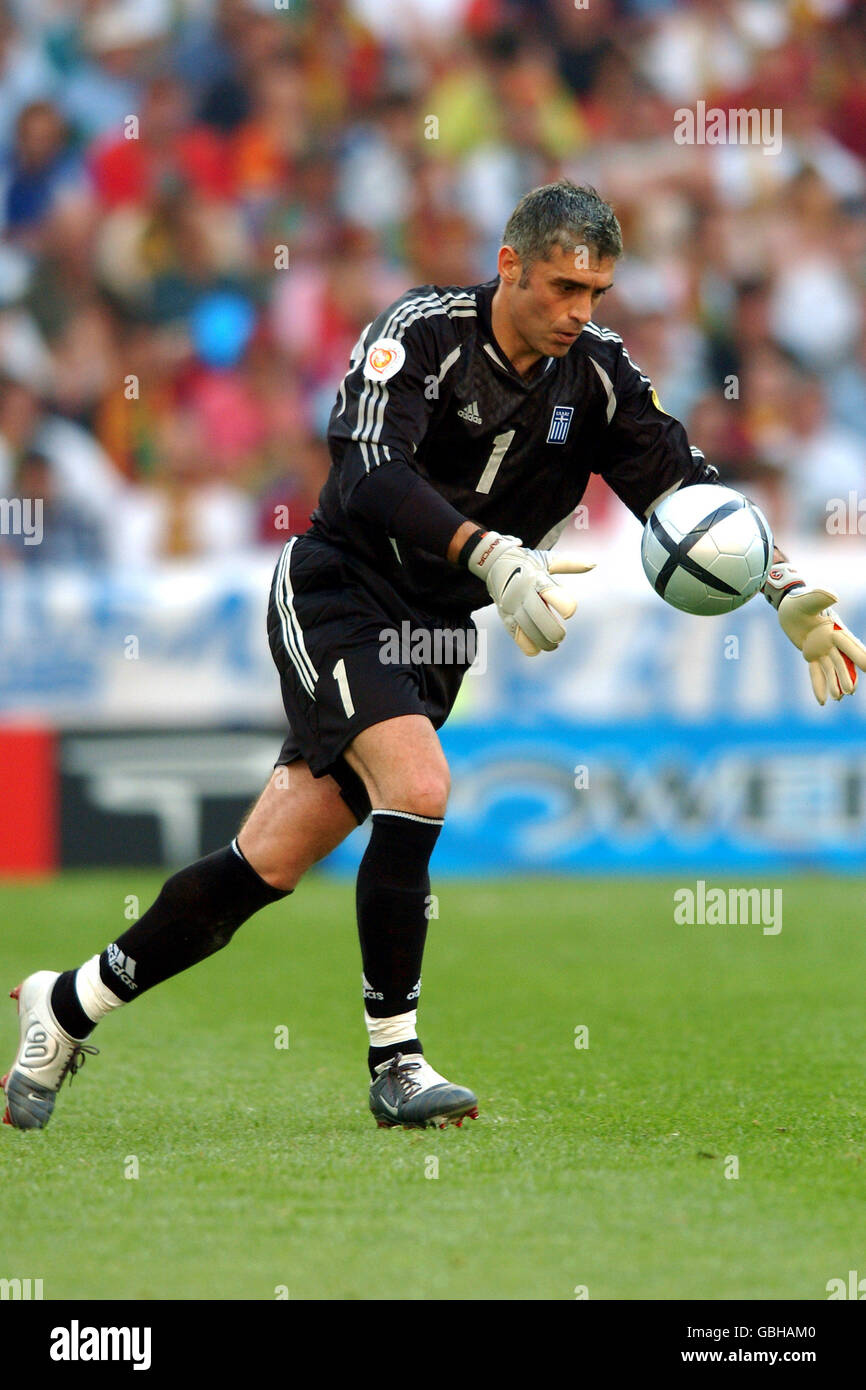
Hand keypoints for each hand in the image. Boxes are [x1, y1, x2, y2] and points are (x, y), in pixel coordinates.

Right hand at [466, 531, 593, 655]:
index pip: (552, 593)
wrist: (494, 563)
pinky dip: (528, 646)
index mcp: (537, 578)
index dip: (565, 605)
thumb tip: (594, 564)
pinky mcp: (506, 616)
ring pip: (528, 629)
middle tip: (560, 636)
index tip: (569, 613)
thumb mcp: (547, 560)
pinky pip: (516, 636)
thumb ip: (570, 564)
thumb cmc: (527, 563)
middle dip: (553, 631)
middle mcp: (524, 593)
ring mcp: (513, 606)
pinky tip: (537, 648)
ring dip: (543, 641)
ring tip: (553, 645)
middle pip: (539, 616)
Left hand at [764, 563, 865, 704]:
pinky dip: (818, 686)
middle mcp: (832, 641)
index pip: (850, 645)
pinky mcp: (811, 655)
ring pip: (831, 670)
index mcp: (836, 629)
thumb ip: (821, 598)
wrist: (788, 606)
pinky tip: (822, 701)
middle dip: (846, 676)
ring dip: (835, 684)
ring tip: (838, 698)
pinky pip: (816, 673)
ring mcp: (822, 649)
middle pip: (842, 662)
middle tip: (850, 691)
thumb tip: (834, 597)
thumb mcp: (809, 598)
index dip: (859, 656)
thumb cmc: (800, 600)